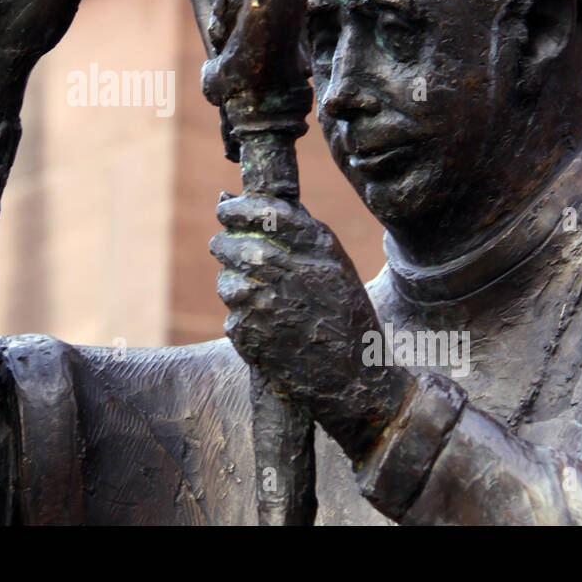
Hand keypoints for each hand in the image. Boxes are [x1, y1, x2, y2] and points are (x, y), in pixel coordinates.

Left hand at [211, 193, 410, 459]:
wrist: (356, 383)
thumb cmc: (347, 319)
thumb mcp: (334, 266)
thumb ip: (290, 230)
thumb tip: (226, 197)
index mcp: (317, 248)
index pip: (263, 211)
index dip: (238, 208)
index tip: (226, 207)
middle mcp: (289, 271)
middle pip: (233, 245)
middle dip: (225, 245)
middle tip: (227, 249)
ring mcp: (266, 304)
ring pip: (228, 283)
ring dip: (235, 287)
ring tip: (265, 302)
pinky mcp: (251, 335)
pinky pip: (232, 318)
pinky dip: (244, 322)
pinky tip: (271, 331)